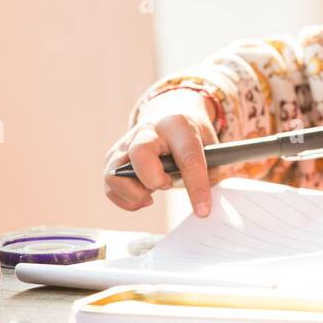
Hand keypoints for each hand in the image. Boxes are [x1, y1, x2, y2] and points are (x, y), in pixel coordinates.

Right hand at [103, 89, 221, 216]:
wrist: (168, 112)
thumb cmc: (191, 134)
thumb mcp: (210, 144)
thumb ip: (212, 171)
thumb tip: (205, 206)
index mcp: (177, 125)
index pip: (187, 157)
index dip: (196, 187)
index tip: (203, 211)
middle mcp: (147, 131)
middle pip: (140, 154)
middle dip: (154, 180)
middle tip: (167, 185)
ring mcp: (126, 144)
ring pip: (115, 173)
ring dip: (135, 193)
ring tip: (152, 194)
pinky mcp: (114, 157)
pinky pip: (110, 185)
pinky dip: (125, 199)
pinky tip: (144, 197)